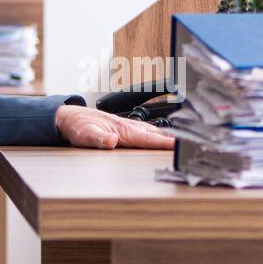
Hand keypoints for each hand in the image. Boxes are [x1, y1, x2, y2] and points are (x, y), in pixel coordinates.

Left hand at [55, 103, 176, 149]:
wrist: (69, 117)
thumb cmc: (77, 126)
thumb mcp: (84, 135)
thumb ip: (97, 139)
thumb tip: (111, 141)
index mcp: (122, 130)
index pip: (147, 139)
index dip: (163, 143)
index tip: (180, 146)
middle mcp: (129, 127)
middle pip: (156, 135)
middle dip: (174, 140)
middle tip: (193, 146)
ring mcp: (128, 127)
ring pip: (153, 132)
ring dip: (168, 137)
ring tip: (184, 143)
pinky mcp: (126, 130)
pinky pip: (147, 133)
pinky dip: (158, 136)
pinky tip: (163, 140)